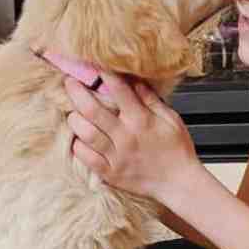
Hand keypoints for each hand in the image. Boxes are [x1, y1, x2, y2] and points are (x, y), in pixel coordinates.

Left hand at [64, 72, 198, 202]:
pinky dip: (78, 146)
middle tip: (69, 83)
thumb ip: (151, 100)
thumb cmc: (177, 150)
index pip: (118, 90)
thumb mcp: (171, 119)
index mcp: (141, 120)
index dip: (104, 74)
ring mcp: (116, 156)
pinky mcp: (110, 173)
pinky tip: (77, 139)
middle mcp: (125, 136)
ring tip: (72, 112)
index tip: (94, 64)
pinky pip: (86, 158)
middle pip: (92, 110)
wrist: (179, 184)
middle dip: (77, 92)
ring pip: (85, 133)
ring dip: (75, 120)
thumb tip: (135, 81)